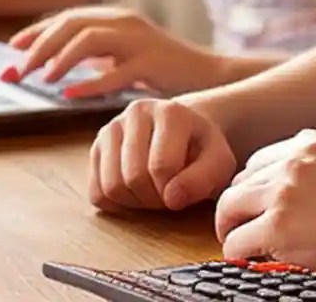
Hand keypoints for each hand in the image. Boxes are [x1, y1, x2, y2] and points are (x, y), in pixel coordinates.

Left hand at [5, 7, 227, 97]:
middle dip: (39, 46)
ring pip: (90, 39)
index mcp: (114, 17)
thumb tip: (51, 60)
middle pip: (71, 25)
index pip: (66, 18)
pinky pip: (116, 72)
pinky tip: (70, 94)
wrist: (209, 75)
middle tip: (17, 70)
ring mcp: (139, 41)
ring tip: (40, 78)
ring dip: (60, 58)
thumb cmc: (160, 69)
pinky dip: (90, 82)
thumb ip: (92, 54)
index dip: (37, 32)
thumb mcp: (121, 54)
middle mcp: (124, 22)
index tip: (13, 49)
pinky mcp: (152, 64)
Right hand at [89, 99, 236, 212]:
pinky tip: (135, 193)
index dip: (175, 191)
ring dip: (135, 202)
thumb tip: (170, 198)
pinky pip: (96, 191)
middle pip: (133, 177)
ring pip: (111, 186)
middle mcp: (135, 112)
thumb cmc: (202, 151)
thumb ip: (203, 180)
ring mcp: (111, 127)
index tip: (185, 190)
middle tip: (169, 195)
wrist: (184, 133)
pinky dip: (115, 203)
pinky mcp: (96, 146)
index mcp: (169, 112)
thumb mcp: (219, 164)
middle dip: (154, 199)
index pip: (161, 166)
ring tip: (154, 192)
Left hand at [216, 130, 315, 280]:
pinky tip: (245, 258)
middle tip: (238, 227)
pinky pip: (236, 239)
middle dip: (238, 207)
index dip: (253, 189)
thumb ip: (306, 168)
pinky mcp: (277, 225)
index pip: (257, 162)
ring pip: (229, 207)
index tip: (254, 207)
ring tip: (237, 242)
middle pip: (240, 182)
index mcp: (308, 142)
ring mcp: (283, 192)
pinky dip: (235, 251)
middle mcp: (292, 161)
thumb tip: (265, 184)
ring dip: (230, 227)